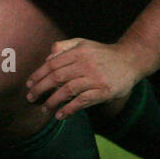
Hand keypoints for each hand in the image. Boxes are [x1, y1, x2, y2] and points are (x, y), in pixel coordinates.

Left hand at [25, 38, 141, 118]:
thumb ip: (64, 47)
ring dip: (53, 101)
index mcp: (78, 52)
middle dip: (40, 89)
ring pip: (68, 90)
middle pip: (57, 77)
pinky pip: (83, 101)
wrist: (131, 60)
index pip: (52, 64)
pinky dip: (70, 109)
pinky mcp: (104, 91)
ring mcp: (95, 78)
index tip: (29, 84)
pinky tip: (60, 115)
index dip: (38, 75)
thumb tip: (46, 58)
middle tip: (31, 98)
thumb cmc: (103, 54)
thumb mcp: (83, 43)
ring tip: (44, 109)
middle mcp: (85, 64)